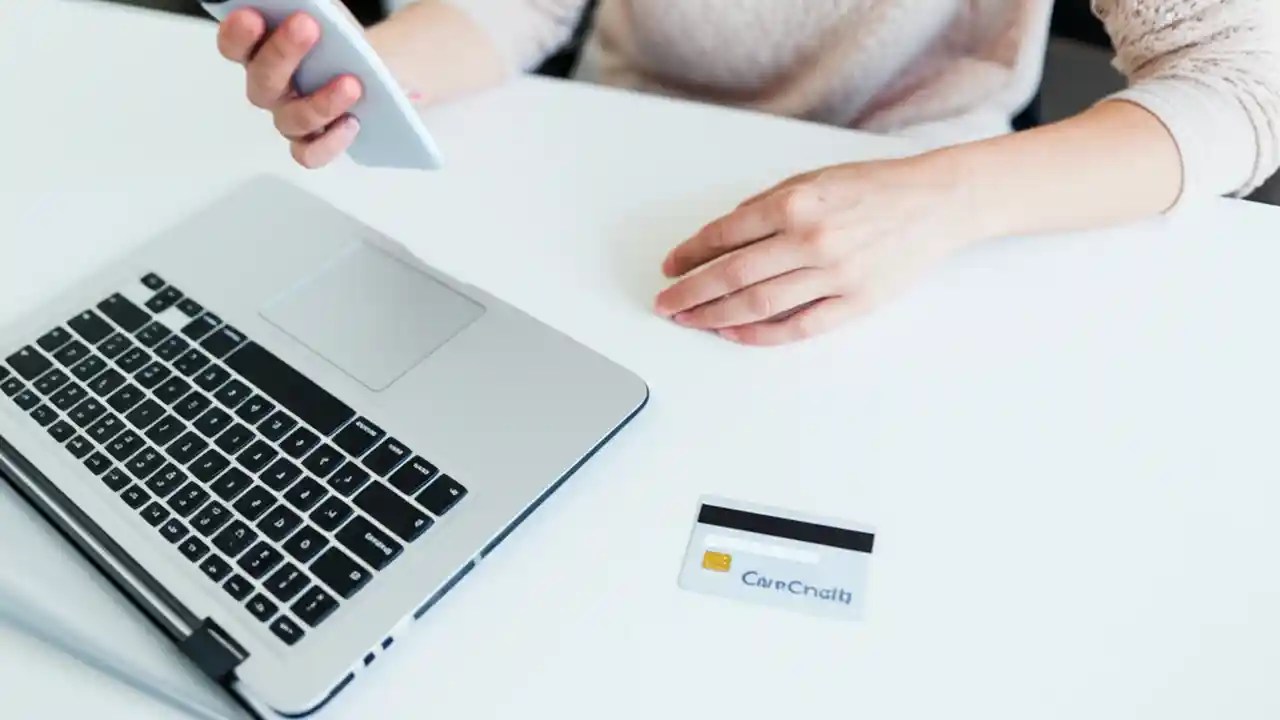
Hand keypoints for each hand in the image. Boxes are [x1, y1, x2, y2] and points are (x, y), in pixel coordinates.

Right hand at [216, 9, 363, 167]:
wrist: (377, 71)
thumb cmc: (340, 41)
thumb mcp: (323, 16)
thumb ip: (303, 8)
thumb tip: (298, 1)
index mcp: (259, 52)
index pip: (234, 46)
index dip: (238, 35)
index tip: (252, 17)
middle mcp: (269, 88)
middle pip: (262, 81)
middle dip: (282, 53)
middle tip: (306, 26)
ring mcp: (290, 118)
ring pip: (291, 121)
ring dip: (320, 103)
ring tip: (350, 84)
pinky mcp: (314, 142)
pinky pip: (311, 154)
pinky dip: (329, 142)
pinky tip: (352, 121)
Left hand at [653, 155, 978, 345]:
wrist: (937, 202)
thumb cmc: (876, 187)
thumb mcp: (815, 179)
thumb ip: (768, 204)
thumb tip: (725, 233)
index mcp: (796, 203)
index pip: (726, 234)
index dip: (690, 253)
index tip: (670, 267)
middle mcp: (811, 239)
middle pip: (733, 275)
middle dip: (691, 292)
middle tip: (666, 304)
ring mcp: (834, 275)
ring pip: (759, 304)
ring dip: (715, 315)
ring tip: (690, 321)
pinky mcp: (855, 302)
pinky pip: (798, 326)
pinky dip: (761, 334)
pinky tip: (734, 333)